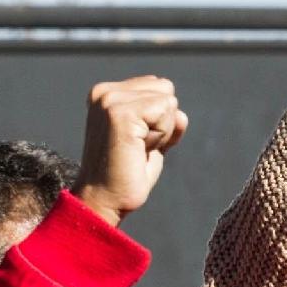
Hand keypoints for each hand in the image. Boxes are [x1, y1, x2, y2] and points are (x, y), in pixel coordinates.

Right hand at [72, 77, 186, 225]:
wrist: (105, 198)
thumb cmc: (128, 173)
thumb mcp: (152, 138)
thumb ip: (166, 120)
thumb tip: (181, 115)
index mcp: (108, 93)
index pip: (159, 87)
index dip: (160, 119)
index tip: (138, 141)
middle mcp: (105, 92)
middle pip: (166, 89)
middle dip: (163, 122)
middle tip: (138, 146)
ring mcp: (110, 101)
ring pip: (168, 102)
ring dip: (161, 132)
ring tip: (136, 149)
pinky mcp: (119, 114)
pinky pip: (165, 113)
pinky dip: (161, 136)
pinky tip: (139, 150)